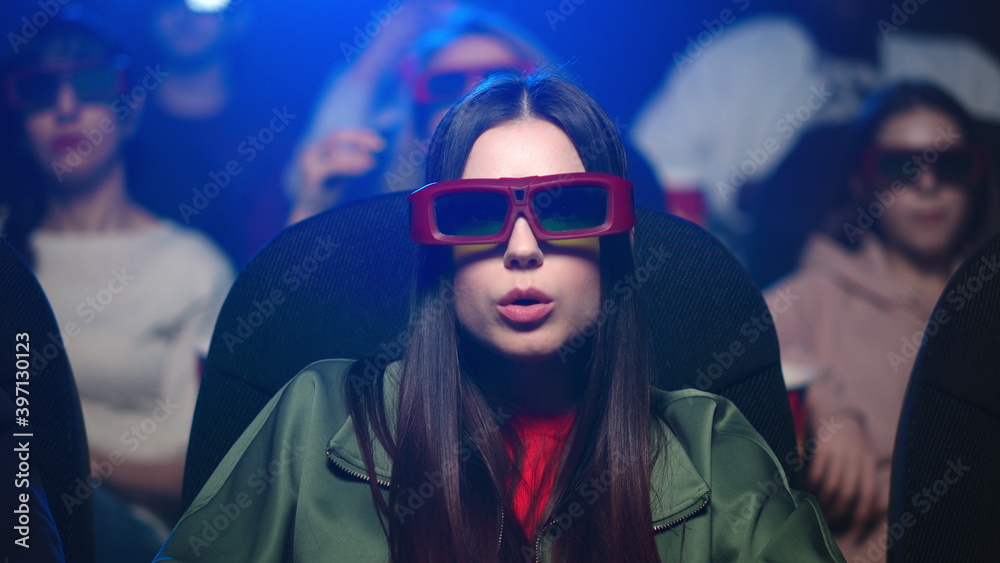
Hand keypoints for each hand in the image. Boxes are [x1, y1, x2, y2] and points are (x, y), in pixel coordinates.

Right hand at [289, 128, 384, 223]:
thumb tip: (367, 149)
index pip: (339, 135)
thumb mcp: (339, 173)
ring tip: (373, 162)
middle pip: (337, 137)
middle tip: (381, 145)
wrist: (309, 214)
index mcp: (316, 149)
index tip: (378, 138)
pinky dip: (351, 165)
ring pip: (336, 152)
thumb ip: (349, 160)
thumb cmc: (325, 194)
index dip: (359, 134)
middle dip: (360, 139)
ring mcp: (309, 163)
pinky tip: (365, 168)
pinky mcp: (312, 176)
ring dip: (357, 155)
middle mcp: (310, 152)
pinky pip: (334, 166)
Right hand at [807, 414, 883, 531]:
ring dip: (823, 501)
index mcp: (869, 464)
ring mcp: (838, 452)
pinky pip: (816, 470)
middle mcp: (855, 458)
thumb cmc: (857, 448)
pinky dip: (811, 485)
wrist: (842, 419)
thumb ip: (869, 482)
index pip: (868, 494)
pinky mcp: (822, 446)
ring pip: (831, 483)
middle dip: (838, 511)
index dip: (862, 513)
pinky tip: (807, 492)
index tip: (854, 527)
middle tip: (829, 521)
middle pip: (848, 492)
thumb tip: (873, 511)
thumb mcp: (869, 462)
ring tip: (816, 510)